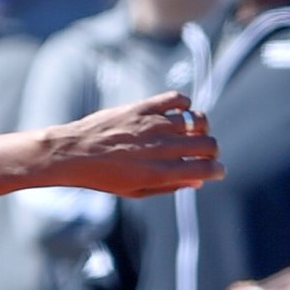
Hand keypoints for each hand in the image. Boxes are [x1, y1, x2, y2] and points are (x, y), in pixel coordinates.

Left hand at [43, 91, 223, 199]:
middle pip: (206, 144)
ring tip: (193, 132)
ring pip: (196, 120)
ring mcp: (152, 125)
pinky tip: (179, 113)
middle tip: (207, 152)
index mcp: (158, 173)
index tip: (218, 170)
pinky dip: (184, 105)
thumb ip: (168, 186)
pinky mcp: (143, 107)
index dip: (217, 169)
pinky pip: (177, 99)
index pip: (203, 168)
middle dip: (213, 150)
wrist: (72, 153)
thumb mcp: (134, 191)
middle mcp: (159, 148)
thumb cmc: (102, 176)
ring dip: (201, 127)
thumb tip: (196, 180)